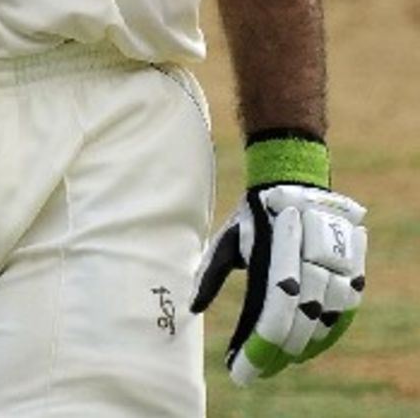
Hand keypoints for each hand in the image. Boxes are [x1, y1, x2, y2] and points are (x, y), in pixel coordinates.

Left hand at [190, 183, 366, 384]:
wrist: (292, 176)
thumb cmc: (254, 214)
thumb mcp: (229, 238)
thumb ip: (212, 273)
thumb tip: (193, 307)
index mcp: (272, 253)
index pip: (268, 315)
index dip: (256, 348)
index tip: (238, 369)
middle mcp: (306, 258)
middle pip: (299, 322)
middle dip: (278, 353)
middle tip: (258, 370)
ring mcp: (333, 261)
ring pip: (325, 319)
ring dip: (305, 346)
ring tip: (283, 361)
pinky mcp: (352, 264)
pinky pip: (347, 308)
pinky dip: (331, 332)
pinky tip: (314, 345)